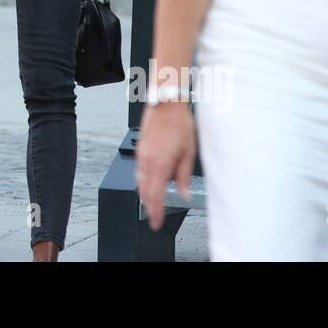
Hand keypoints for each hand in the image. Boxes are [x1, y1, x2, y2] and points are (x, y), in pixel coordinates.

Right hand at [135, 103, 194, 230]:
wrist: (166, 105)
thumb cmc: (179, 124)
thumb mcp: (189, 152)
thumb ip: (184, 176)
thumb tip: (184, 193)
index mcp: (160, 165)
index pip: (155, 196)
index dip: (155, 212)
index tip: (156, 222)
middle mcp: (148, 162)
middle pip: (145, 192)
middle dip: (149, 208)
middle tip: (153, 219)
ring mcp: (141, 155)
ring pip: (140, 182)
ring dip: (145, 196)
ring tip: (151, 205)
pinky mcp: (140, 149)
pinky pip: (138, 172)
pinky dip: (142, 183)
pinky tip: (147, 185)